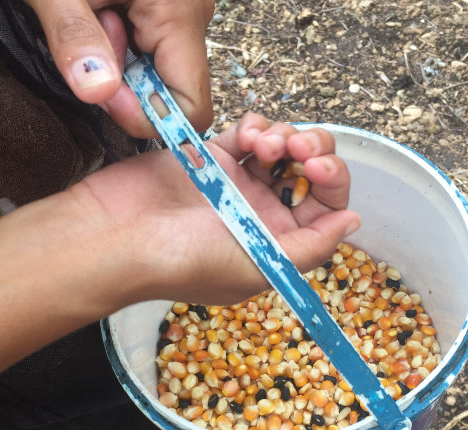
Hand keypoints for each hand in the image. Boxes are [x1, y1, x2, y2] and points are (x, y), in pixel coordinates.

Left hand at [25, 0, 214, 137]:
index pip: (192, 107)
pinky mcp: (175, 1)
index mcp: (180, 10)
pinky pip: (157, 42)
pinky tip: (105, 8)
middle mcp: (196, 11)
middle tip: (90, 34)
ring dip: (122, 58)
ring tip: (94, 11)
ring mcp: (188, 5)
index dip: (148, 116)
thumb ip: (74, 40)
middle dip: (127, 80)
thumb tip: (96, 94)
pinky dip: (125, 38)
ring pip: (164, 67)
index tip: (103, 94)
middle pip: (175, 88)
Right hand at [76, 114, 359, 305]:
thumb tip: (353, 222)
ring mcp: (235, 183)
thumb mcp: (258, 266)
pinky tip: (245, 135)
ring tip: (261, 144)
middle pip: (309, 172)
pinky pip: (246, 131)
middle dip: (313, 151)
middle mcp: (261, 214)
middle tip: (297, 149)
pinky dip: (254, 126)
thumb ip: (310, 246)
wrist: (114, 238)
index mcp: (277, 244)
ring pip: (282, 147)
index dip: (331, 183)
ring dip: (283, 136)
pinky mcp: (209, 156)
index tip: (317, 168)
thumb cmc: (181, 261)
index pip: (325, 208)